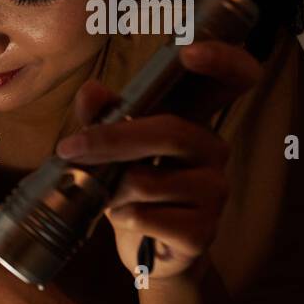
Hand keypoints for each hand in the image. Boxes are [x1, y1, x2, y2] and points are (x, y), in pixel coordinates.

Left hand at [56, 42, 261, 280]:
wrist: (147, 252)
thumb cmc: (132, 190)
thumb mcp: (112, 151)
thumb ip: (102, 118)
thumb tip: (92, 90)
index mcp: (194, 123)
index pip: (234, 81)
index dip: (222, 60)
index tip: (189, 51)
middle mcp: (214, 151)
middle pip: (170, 131)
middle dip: (112, 140)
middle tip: (70, 150)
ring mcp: (215, 192)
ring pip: (148, 180)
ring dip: (111, 190)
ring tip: (108, 197)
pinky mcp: (202, 231)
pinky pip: (147, 216)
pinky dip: (122, 218)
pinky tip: (127, 220)